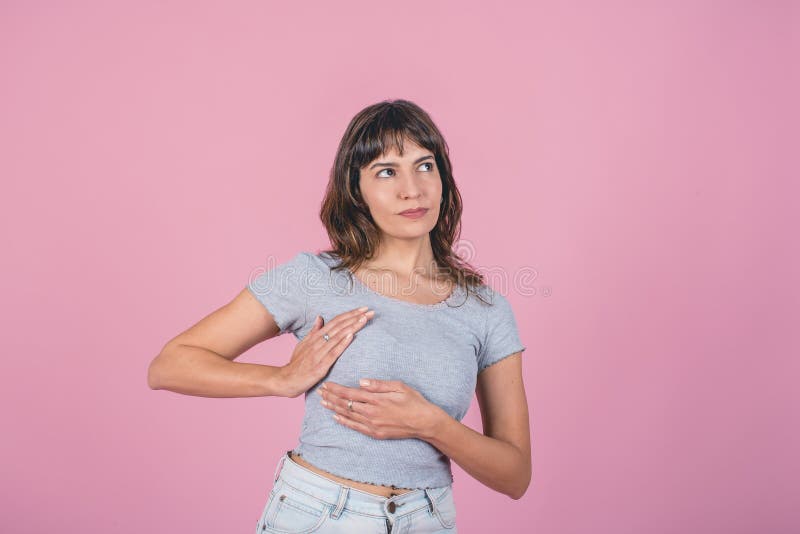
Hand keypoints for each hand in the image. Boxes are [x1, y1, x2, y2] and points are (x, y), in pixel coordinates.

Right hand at [279, 307, 374, 397]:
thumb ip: (314, 331)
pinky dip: (342, 344)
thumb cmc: (297, 363)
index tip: (363, 309)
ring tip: (364, 319)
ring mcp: (319, 354)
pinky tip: (351, 336)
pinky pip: (333, 354)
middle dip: (355, 318)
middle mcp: (318, 342)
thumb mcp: (304, 344)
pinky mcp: (320, 366)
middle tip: (370, 311)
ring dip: (352, 327)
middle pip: (339, 327)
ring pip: (338, 337)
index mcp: (316, 337)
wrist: (286, 380)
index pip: (336, 322)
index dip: (350, 314)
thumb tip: (320, 317)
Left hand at [318, 379, 443, 440]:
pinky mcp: (376, 433)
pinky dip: (344, 422)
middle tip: (319, 392)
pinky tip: (336, 418)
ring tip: (323, 403)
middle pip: (346, 404)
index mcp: (377, 399)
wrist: (424, 422)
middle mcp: (372, 413)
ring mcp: (373, 425)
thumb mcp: (399, 386)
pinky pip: (356, 428)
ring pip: (348, 416)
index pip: (350, 393)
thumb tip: (361, 381)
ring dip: (334, 409)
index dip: (336, 389)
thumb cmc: (414, 401)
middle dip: (331, 397)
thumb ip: (379, 384)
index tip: (326, 385)